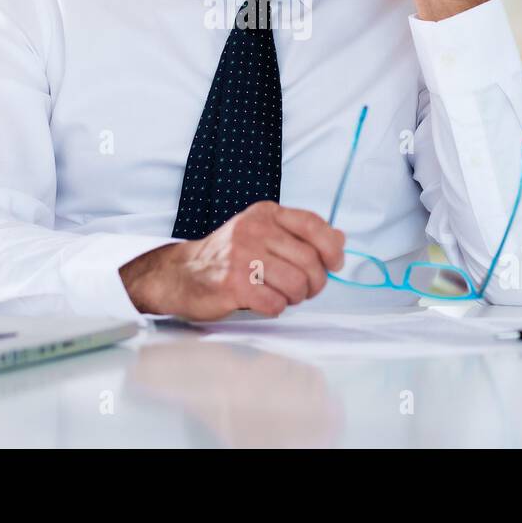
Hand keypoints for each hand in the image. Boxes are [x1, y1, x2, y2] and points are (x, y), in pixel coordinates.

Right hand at [119, 201, 345, 319]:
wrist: (181, 273)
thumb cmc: (227, 256)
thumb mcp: (263, 234)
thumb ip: (300, 235)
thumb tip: (340, 238)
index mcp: (265, 214)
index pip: (312, 224)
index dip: (331, 247)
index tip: (335, 263)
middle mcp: (254, 230)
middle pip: (309, 260)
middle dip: (314, 282)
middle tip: (304, 289)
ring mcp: (242, 256)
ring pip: (296, 284)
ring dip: (295, 297)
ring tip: (281, 294)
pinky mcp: (233, 284)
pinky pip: (275, 303)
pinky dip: (275, 308)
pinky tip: (262, 301)